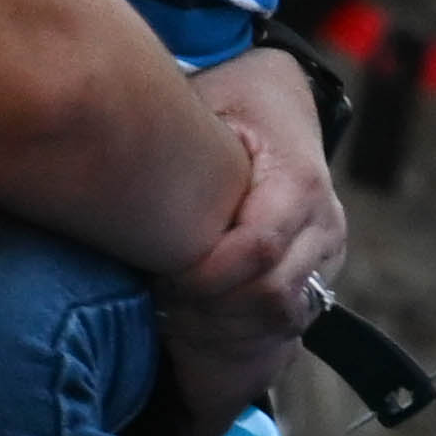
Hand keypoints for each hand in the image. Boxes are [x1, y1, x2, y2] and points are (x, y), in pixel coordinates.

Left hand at [157, 51, 346, 416]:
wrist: (280, 99)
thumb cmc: (232, 102)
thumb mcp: (205, 103)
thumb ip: (173, 137)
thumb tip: (110, 170)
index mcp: (299, 183)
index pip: (260, 251)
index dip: (206, 276)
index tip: (160, 277)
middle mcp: (324, 226)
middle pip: (273, 297)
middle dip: (210, 310)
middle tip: (158, 297)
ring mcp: (325, 256)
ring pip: (281, 320)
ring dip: (222, 328)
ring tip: (173, 309)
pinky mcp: (317, 276)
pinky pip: (284, 328)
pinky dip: (238, 337)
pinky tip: (195, 322)